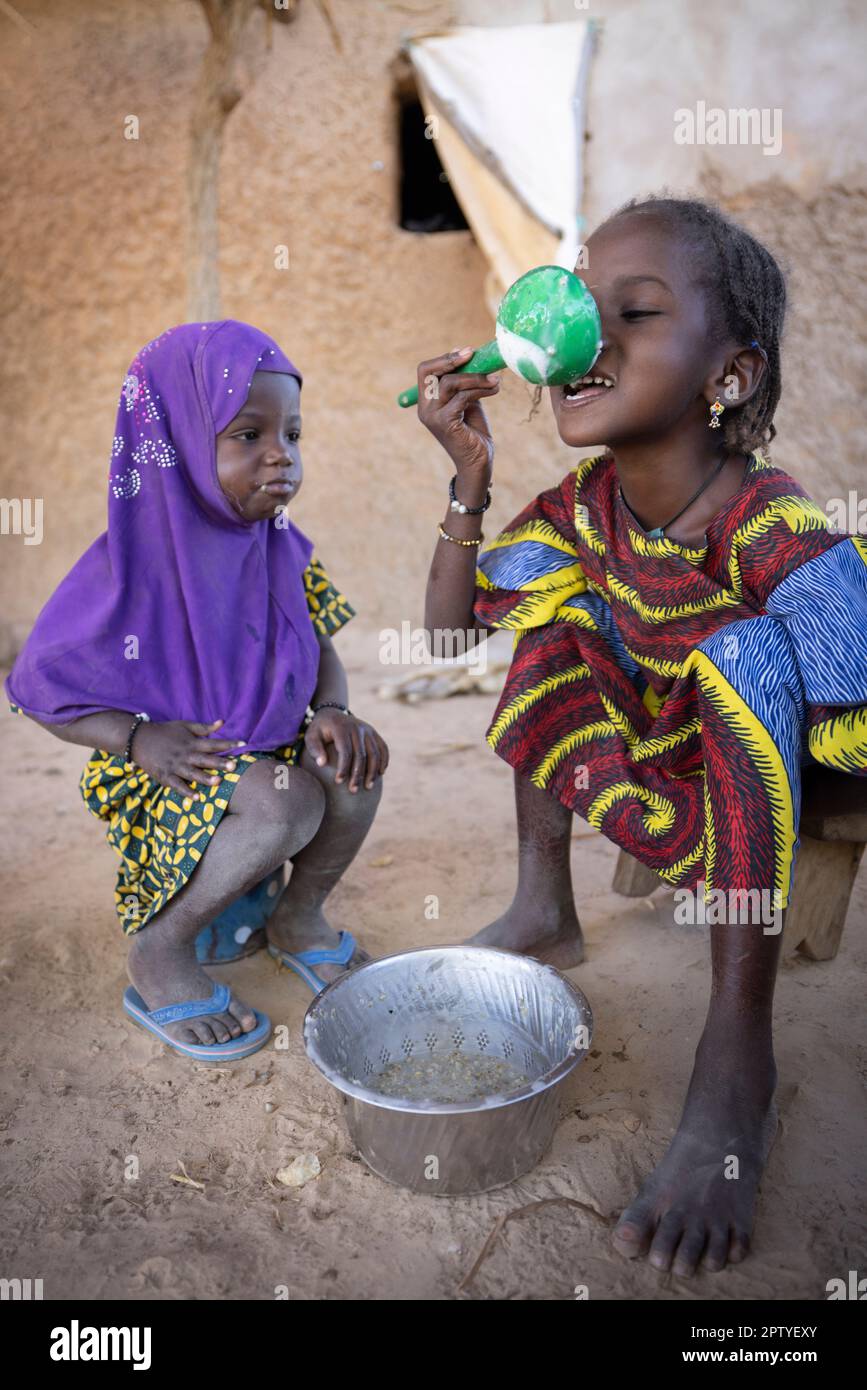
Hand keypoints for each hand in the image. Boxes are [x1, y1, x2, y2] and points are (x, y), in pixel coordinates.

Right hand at [131, 719, 239, 800]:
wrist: (139, 739)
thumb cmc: (165, 732)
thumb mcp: (185, 726)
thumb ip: (204, 727)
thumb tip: (222, 722)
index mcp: (192, 742)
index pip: (213, 743)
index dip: (228, 743)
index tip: (243, 744)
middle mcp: (185, 755)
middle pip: (205, 759)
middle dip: (219, 763)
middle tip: (233, 766)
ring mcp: (175, 766)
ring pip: (192, 774)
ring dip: (205, 778)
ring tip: (218, 782)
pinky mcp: (165, 776)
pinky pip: (177, 785)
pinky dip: (186, 791)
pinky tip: (196, 797)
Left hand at [304, 710, 388, 791]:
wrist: (332, 714)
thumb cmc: (319, 731)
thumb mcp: (311, 736)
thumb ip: (314, 749)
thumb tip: (322, 763)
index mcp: (341, 728)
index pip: (345, 751)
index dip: (343, 767)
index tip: (339, 782)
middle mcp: (357, 727)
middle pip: (361, 754)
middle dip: (358, 774)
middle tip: (353, 790)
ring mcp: (367, 730)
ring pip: (374, 752)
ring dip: (372, 771)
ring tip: (368, 787)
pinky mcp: (374, 733)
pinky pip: (383, 747)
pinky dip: (384, 760)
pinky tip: (380, 773)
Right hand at [416, 346, 498, 478]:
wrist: (478, 463)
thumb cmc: (473, 432)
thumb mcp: (467, 401)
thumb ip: (463, 381)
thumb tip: (461, 350)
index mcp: (427, 402)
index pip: (425, 371)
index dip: (444, 358)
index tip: (467, 352)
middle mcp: (425, 409)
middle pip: (431, 373)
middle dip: (453, 360)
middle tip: (475, 354)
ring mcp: (433, 417)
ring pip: (450, 383)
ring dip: (476, 377)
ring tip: (495, 379)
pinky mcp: (445, 423)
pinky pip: (463, 397)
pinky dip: (481, 389)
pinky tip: (495, 389)